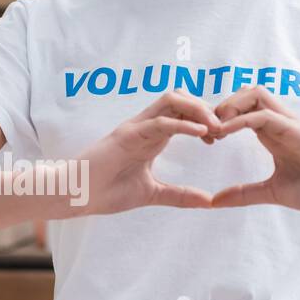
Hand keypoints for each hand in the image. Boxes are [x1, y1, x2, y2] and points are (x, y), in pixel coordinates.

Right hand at [71, 90, 222, 215]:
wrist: (75, 195)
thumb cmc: (106, 192)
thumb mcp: (152, 194)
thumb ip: (179, 195)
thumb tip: (208, 201)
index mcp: (151, 136)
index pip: (182, 112)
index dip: (205, 119)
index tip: (221, 136)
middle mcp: (145, 126)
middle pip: (180, 98)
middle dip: (206, 108)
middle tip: (224, 128)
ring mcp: (136, 128)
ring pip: (171, 101)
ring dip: (198, 109)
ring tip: (216, 127)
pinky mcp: (127, 135)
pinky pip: (160, 122)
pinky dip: (183, 124)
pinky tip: (202, 132)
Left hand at [208, 87, 299, 213]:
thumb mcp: (270, 192)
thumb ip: (243, 194)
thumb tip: (214, 201)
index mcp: (272, 133)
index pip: (243, 108)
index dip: (220, 117)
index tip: (206, 138)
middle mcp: (280, 122)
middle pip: (246, 93)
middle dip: (221, 105)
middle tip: (206, 129)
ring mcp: (289, 123)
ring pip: (254, 94)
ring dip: (230, 106)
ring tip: (214, 128)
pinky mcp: (297, 130)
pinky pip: (264, 114)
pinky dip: (240, 120)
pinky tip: (224, 132)